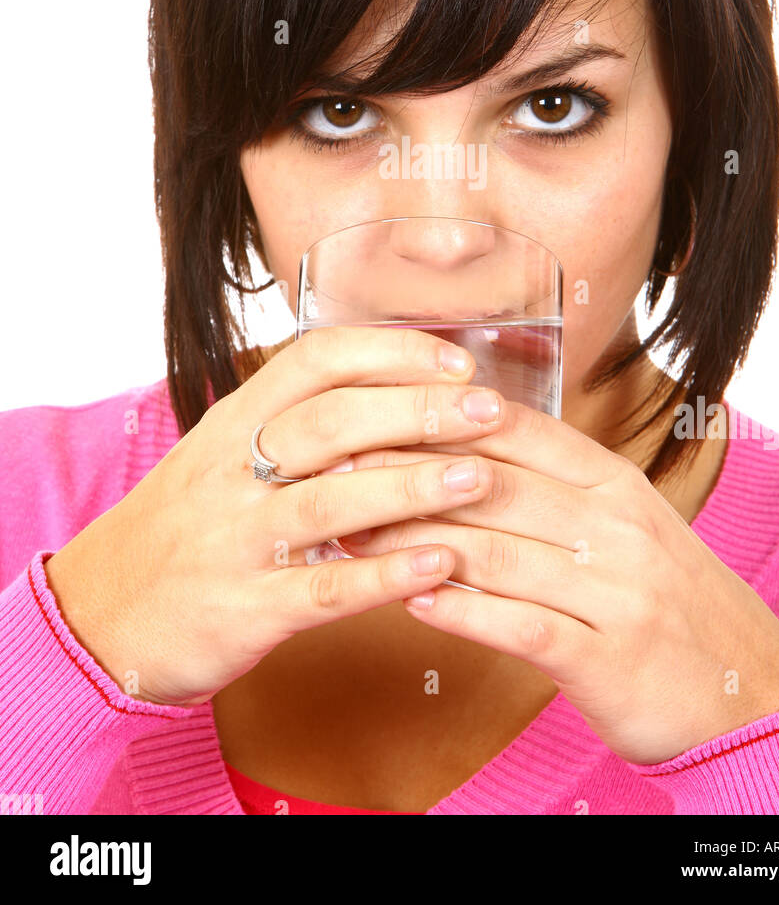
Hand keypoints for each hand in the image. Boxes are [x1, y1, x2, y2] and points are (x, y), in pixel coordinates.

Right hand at [44, 327, 506, 706]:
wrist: (96, 615)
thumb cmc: (182, 528)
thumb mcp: (220, 454)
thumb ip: (291, 422)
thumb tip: (393, 386)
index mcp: (231, 422)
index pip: (316, 360)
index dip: (392, 353)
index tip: (456, 360)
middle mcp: (231, 472)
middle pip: (332, 421)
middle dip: (419, 410)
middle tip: (491, 411)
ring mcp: (235, 541)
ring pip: (331, 501)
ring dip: (414, 486)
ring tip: (481, 478)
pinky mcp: (244, 610)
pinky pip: (323, 589)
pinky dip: (385, 574)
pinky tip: (441, 564)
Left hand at [334, 396, 778, 764]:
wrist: (744, 689)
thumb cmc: (662, 597)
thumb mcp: (622, 522)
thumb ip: (553, 483)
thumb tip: (460, 445)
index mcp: (614, 482)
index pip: (515, 429)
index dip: (437, 417)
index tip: (368, 411)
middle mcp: (615, 526)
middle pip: (493, 483)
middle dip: (405, 473)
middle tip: (332, 469)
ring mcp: (614, 591)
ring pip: (496, 551)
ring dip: (413, 541)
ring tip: (349, 535)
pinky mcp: (606, 658)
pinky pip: (521, 626)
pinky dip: (463, 611)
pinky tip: (412, 598)